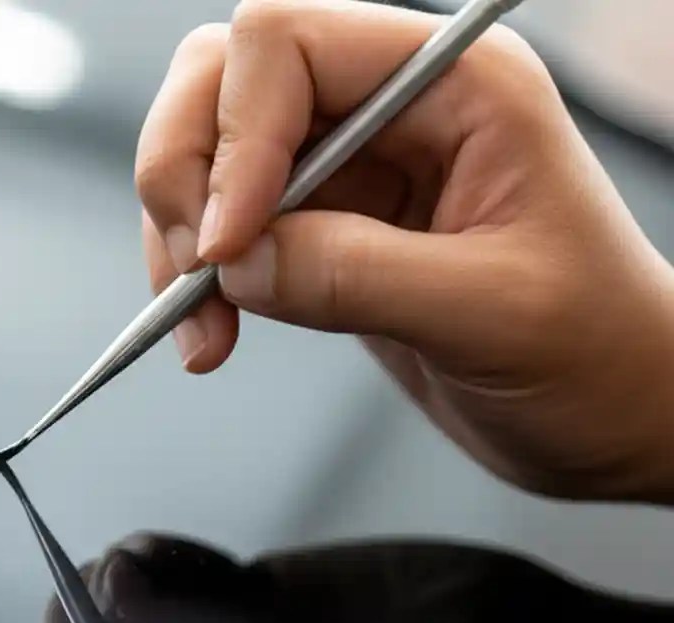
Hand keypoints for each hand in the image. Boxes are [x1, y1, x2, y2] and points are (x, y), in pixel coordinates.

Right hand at [136, 0, 673, 502]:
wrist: (611, 415)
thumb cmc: (598, 353)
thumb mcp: (492, 313)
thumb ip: (357, 276)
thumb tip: (232, 264)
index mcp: (454, 85)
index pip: (286, 42)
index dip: (237, 132)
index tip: (228, 238)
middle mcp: (390, 106)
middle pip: (224, 79)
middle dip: (185, 171)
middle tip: (196, 265)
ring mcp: (349, 166)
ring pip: (206, 152)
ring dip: (176, 235)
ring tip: (205, 324)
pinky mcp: (320, 227)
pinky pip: (221, 225)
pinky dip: (195, 277)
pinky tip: (213, 335)